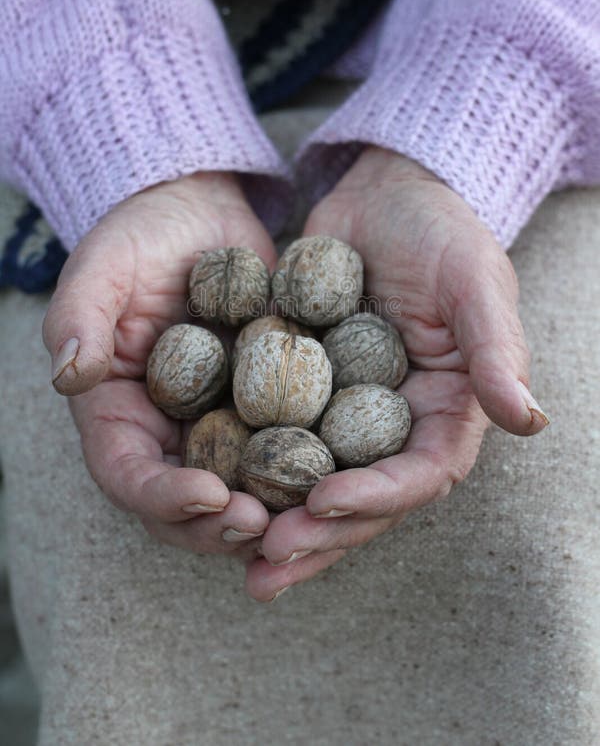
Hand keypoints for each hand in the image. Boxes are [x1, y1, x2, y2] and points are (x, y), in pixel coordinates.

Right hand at [43, 172, 272, 560]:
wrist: (199, 211)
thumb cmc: (140, 235)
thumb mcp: (101, 267)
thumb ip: (78, 318)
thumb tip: (68, 376)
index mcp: (116, 410)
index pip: (127, 473)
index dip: (162, 496)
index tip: (210, 496)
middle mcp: (165, 430)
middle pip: (184, 505)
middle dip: (220, 526)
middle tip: (265, 526)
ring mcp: (217, 422)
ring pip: (238, 489)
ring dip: (268, 513)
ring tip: (307, 514)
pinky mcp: (264, 405)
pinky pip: (284, 447)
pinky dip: (306, 468)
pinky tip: (342, 474)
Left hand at [246, 148, 548, 600]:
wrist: (386, 192)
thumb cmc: (443, 232)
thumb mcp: (475, 283)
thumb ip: (495, 351)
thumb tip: (529, 420)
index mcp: (445, 411)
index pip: (420, 474)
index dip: (377, 498)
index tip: (324, 503)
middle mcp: (394, 424)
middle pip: (359, 495)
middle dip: (317, 534)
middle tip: (266, 564)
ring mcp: (343, 411)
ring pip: (311, 479)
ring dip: (276, 520)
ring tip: (233, 553)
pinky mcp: (299, 388)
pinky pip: (271, 433)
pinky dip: (243, 463)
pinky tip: (205, 488)